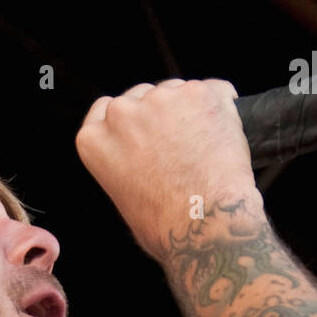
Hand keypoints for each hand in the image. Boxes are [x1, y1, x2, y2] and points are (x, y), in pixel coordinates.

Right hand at [75, 78, 260, 259]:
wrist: (206, 224)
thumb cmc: (167, 226)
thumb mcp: (124, 199)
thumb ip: (124, 166)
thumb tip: (142, 159)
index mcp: (94, 140)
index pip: (103, 111)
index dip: (127, 122)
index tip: (141, 133)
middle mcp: (122, 113)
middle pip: (139, 97)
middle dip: (157, 116)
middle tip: (177, 147)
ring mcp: (160, 99)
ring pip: (175, 91)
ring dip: (187, 111)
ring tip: (202, 146)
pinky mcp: (198, 93)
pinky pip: (213, 90)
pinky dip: (220, 107)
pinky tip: (222, 134)